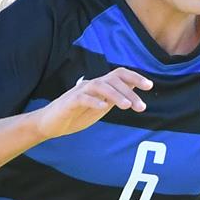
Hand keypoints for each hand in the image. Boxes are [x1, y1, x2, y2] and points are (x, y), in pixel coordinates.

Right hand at [33, 67, 153, 138]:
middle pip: (113, 79)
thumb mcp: (100, 107)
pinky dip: (94, 101)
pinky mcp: (69, 102)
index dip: (135, 77)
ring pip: (100, 86)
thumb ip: (113, 99)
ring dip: (115, 95)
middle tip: (141, 106)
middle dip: (129, 91)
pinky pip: (82, 98)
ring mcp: (79, 92)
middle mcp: (91, 85)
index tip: (149, 86)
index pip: (119, 75)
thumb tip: (132, 94)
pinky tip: (103, 108)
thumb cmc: (75, 115)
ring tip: (127, 106)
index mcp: (100, 86)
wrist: (50, 124)